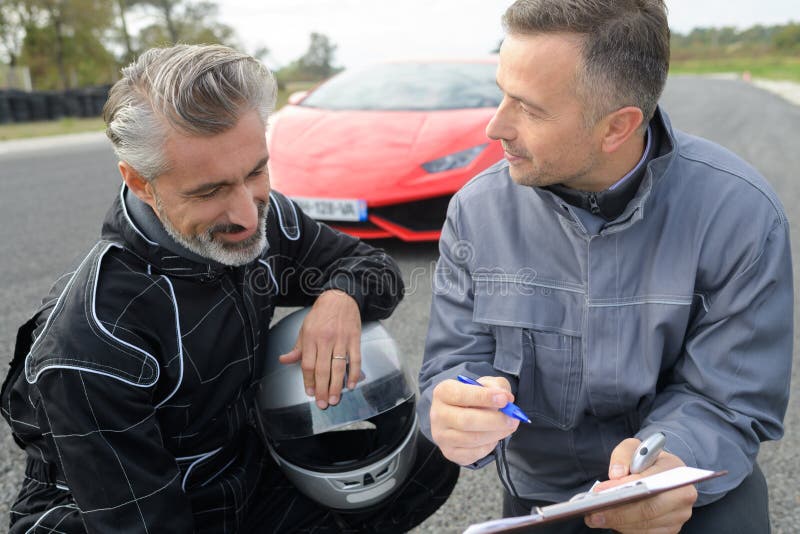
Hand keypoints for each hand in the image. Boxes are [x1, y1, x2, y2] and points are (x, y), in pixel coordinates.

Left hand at [278, 290, 360, 408]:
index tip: (311, 393)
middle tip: (323, 404)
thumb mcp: (304, 329)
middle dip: (323, 389)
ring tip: (335, 399)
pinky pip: (355, 359)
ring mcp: (342, 339)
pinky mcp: (355, 339)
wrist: (340, 298)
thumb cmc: (321, 315)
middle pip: (323, 369)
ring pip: (339, 366)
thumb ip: (297, 348)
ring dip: (337, 385)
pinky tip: (352, 384)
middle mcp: (326, 339)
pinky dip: (354, 373)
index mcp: (311, 338)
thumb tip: (284, 360)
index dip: (308, 381)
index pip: (308, 364)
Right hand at [429, 376, 518, 465]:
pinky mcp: (450, 453)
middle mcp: (438, 415)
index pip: (461, 395)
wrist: (459, 413)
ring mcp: (442, 436)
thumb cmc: (473, 397)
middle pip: (466, 421)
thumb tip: (506, 399)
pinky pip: (473, 453)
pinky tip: (494, 436)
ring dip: (496, 433)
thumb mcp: (484, 384)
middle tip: (513, 418)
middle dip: (494, 420)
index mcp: (443, 393)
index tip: (504, 399)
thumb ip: (496, 387)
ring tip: (508, 426)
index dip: (484, 397)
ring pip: (472, 439)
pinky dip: (489, 446)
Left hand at [584, 438, 697, 532]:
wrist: (661, 472)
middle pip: (649, 509)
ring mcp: (678, 515)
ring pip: (646, 525)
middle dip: (618, 512)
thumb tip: (616, 475)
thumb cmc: (645, 459)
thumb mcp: (633, 447)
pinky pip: (646, 533)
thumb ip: (623, 455)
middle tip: (593, 513)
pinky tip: (610, 522)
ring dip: (619, 523)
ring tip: (595, 518)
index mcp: (675, 469)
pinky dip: (626, 529)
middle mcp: (682, 494)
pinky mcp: (671, 529)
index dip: (624, 488)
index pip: (649, 481)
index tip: (600, 492)